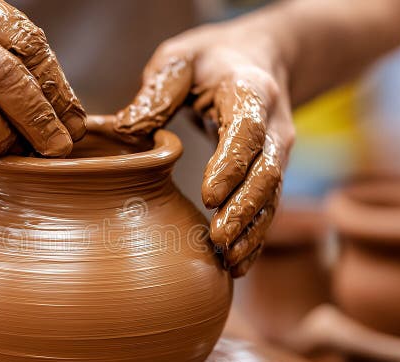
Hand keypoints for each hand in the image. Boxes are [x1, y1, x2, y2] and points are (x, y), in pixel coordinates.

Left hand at [115, 22, 294, 276]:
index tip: (209, 198)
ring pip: (271, 198)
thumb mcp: (179, 60)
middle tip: (218, 240)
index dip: (232, 166)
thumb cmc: (208, 61)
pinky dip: (255, 236)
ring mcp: (277, 153)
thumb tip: (123, 130)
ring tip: (230, 264)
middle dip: (245, 210)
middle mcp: (273, 126)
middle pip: (267, 173)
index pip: (247, 132)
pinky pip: (267, 208)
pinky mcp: (270, 173)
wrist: (254, 61)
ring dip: (253, 232)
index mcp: (250, 92)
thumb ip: (156, 91)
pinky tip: (237, 264)